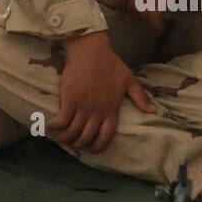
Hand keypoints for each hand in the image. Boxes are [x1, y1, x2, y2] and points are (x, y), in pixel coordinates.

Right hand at [46, 32, 155, 152]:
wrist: (91, 52)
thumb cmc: (110, 64)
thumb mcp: (129, 81)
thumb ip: (140, 97)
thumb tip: (153, 111)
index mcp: (112, 109)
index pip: (106, 135)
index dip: (98, 146)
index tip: (92, 150)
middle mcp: (97, 112)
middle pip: (87, 137)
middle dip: (80, 144)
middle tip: (75, 144)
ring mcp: (83, 108)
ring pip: (73, 132)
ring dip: (66, 139)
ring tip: (61, 139)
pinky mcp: (69, 101)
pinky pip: (61, 121)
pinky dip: (53, 127)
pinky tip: (49, 128)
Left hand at [115, 0, 201, 31]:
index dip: (120, 4)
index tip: (121, 10)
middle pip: (131, 5)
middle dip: (134, 14)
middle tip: (140, 18)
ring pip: (140, 12)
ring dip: (145, 19)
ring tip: (150, 22)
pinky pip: (153, 16)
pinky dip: (155, 24)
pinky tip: (158, 27)